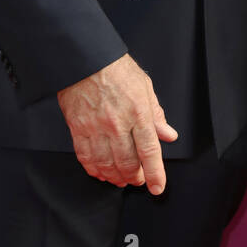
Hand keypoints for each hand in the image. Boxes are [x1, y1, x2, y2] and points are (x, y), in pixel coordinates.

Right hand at [57, 54, 177, 191]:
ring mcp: (96, 128)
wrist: (84, 59)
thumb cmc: (115, 69)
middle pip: (128, 162)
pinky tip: (101, 172)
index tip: (158, 187)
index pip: (150, 151)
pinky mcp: (78, 129)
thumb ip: (156, 115)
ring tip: (121, 179)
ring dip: (116, 177)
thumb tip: (168, 134)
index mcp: (138, 112)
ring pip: (107, 164)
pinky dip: (94, 169)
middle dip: (136, 177)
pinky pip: (86, 157)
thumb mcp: (144, 87)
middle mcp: (117, 124)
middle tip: (139, 180)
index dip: (156, 173)